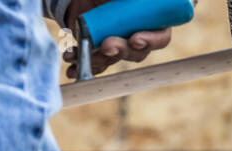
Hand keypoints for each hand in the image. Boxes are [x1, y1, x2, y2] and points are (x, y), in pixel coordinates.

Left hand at [62, 0, 176, 78]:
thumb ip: (131, 0)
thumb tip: (129, 2)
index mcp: (149, 19)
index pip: (161, 37)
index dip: (151, 41)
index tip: (135, 39)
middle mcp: (137, 34)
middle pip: (137, 53)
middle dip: (121, 51)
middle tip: (107, 45)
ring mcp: (118, 44)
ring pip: (113, 59)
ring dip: (97, 58)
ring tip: (81, 51)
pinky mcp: (100, 50)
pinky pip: (94, 62)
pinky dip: (80, 64)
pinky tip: (71, 63)